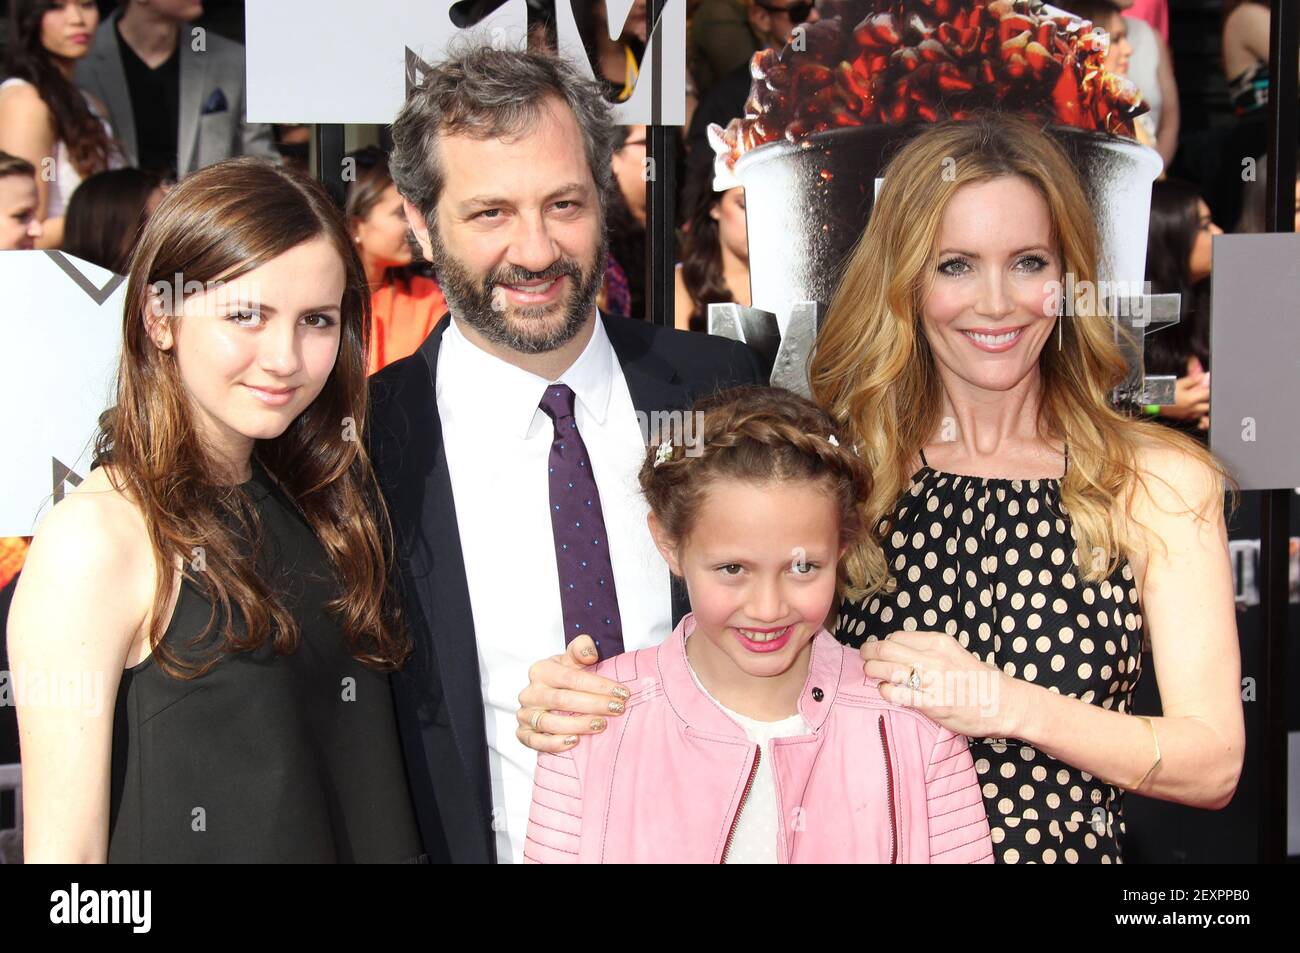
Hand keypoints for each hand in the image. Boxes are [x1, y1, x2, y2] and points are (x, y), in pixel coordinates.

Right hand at [516, 635, 630, 752]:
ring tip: (601, 724)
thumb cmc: (564, 678)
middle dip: (594, 705)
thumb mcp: (572, 659)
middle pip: (562, 700)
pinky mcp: (522, 733)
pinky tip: (575, 741)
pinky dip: (555, 743)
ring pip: (550, 722)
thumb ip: (581, 649)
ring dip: (578, 725)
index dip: (598, 685)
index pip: (572, 678)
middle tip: (617, 709)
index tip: (621, 692)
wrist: (547, 695)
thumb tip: (590, 653)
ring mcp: (525, 714)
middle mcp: (530, 692)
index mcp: (541, 670)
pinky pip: (536, 741)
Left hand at [860, 631, 1026, 738]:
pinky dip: (885, 690)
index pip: (898, 637)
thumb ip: (931, 651)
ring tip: (871, 674)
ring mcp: (930, 681)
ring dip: (872, 671)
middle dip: (869, 653)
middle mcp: (932, 658)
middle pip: (885, 649)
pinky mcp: (930, 703)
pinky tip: (887, 691)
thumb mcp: (955, 653)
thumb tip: (904, 651)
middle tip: (865, 658)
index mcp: (939, 643)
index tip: (882, 651)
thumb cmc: (980, 680)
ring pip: (885, 669)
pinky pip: (895, 693)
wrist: (1004, 704)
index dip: (885, 644)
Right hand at [1159, 368, 1209, 422]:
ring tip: (1200, 399)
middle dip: (1209, 399)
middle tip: (1207, 392)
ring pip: (1203, 413)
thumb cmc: (1162, 392)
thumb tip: (1203, 377)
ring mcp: (1188, 415)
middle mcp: (1192, 409)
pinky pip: (1195, 417)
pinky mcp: (1183, 417)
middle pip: (1209, 406)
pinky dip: (1197, 412)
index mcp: (1191, 399)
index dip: (1211, 387)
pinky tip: (1194, 407)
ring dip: (1204, 406)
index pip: (1209, 394)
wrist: (1149, 402)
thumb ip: (1193, 379)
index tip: (1210, 383)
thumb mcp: (1178, 382)